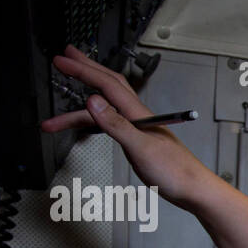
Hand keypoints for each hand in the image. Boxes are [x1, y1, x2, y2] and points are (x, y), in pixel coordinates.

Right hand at [40, 45, 211, 209]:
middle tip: (65, 57)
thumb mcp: (142, 148)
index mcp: (139, 114)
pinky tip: (85, 128)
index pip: (106, 84)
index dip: (82, 70)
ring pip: (104, 111)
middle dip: (84, 70)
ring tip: (54, 118)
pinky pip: (109, 125)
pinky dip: (91, 123)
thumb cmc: (176, 172)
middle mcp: (138, 117)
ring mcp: (137, 128)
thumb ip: (117, 125)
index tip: (62, 60)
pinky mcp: (136, 141)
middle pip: (108, 86)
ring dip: (77, 112)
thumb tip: (93, 101)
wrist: (193, 190)